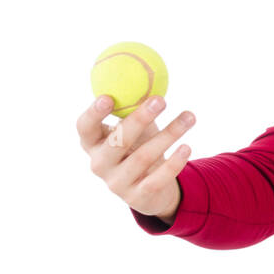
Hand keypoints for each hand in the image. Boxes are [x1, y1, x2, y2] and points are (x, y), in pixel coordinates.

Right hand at [77, 94, 194, 220]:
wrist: (152, 189)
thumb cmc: (140, 147)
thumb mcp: (136, 128)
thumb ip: (134, 107)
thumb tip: (150, 75)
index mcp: (93, 143)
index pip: (85, 128)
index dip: (93, 113)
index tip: (109, 97)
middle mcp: (100, 164)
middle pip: (117, 141)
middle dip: (139, 119)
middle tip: (161, 100)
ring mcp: (117, 183)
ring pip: (143, 157)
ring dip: (169, 134)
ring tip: (189, 116)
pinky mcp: (137, 198)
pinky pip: (157, 179)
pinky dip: (174, 162)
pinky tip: (187, 147)